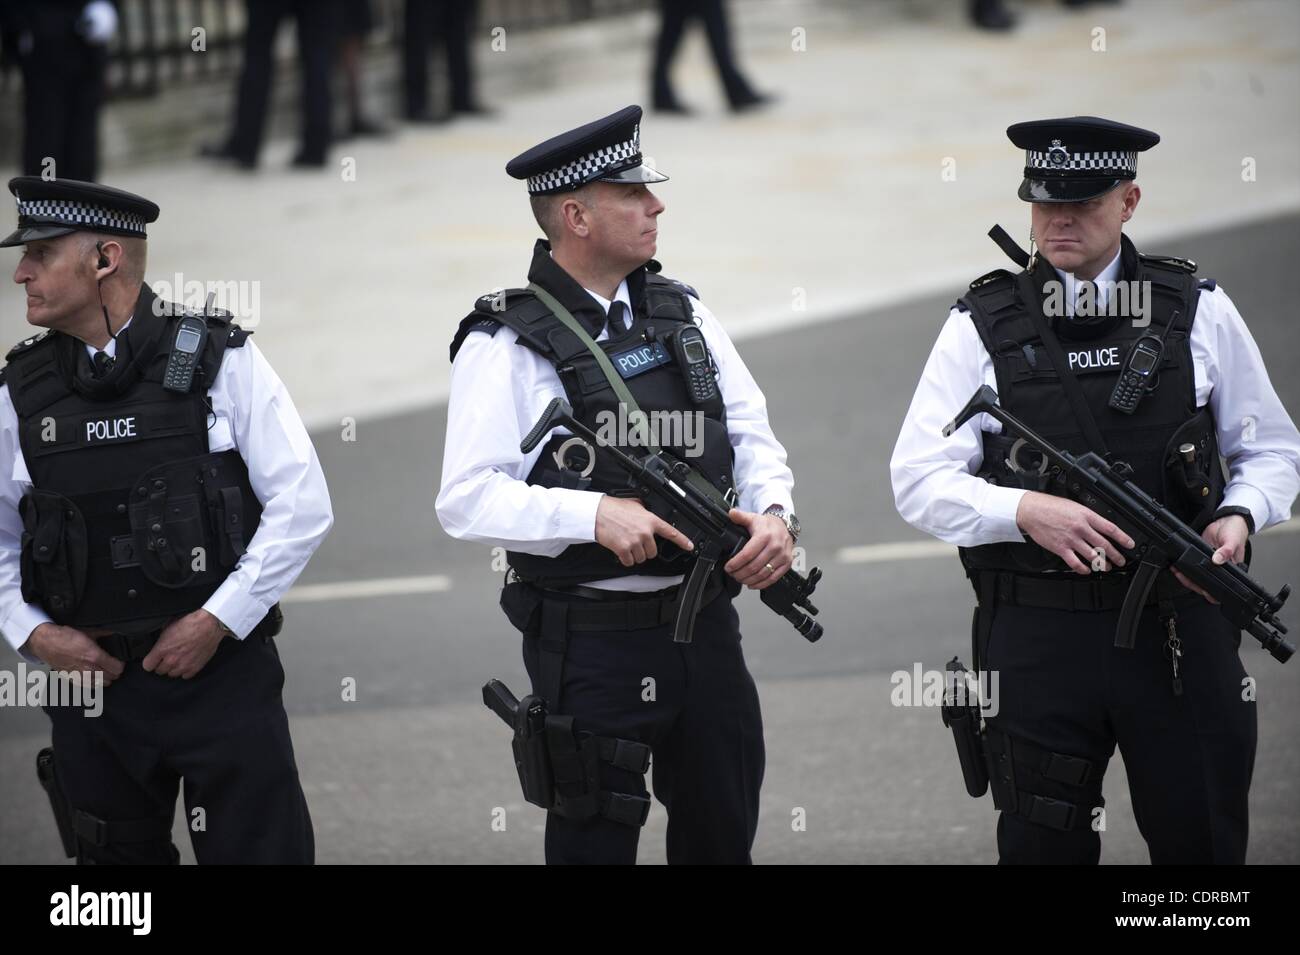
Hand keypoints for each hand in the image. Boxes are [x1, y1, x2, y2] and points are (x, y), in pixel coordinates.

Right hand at [26, 623, 124, 685]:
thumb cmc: (65, 637)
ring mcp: (80, 677)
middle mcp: (88, 669)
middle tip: (112, 664)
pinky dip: (94, 682)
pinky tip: (94, 675)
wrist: (46, 643)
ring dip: (105, 678)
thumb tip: (116, 634)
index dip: (121, 664)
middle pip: (112, 678)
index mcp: (94, 656)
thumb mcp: (89, 632)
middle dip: (115, 671)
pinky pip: (90, 687)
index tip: (119, 660)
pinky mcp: (73, 680)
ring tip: (104, 669)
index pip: (117, 668)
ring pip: (102, 684)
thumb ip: (105, 634)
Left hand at [142, 609, 227, 678]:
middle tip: (167, 657)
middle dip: (161, 664)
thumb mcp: (169, 626)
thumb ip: (161, 638)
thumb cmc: (190, 623)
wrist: (209, 625)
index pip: (147, 666)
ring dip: (173, 668)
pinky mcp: (195, 668)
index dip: (150, 662)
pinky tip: (187, 663)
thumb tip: (159, 642)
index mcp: (162, 649)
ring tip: (178, 660)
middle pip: (159, 671)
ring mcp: (183, 665)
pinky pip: (185, 676)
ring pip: (172, 675)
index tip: (153, 659)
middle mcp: (171, 660)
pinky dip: (185, 671)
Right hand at [595, 495, 694, 566]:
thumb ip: (646, 511)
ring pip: (642, 558)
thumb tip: (651, 511)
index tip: (689, 547)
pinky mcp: (624, 549)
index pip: (671, 532)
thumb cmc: (614, 508)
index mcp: (650, 520)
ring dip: (635, 555)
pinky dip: (626, 559)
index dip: (682, 541)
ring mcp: (635, 541)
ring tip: (627, 544)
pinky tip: (621, 550)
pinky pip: (630, 562)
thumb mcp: (636, 504)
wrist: (598, 514)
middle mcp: (645, 532)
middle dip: (645, 549)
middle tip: (636, 541)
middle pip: (653, 552)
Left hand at [723, 509, 793, 589]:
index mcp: (765, 536)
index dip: (736, 563)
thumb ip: (740, 516)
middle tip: (732, 574)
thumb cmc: (766, 525)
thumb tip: (731, 513)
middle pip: (754, 566)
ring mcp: (782, 556)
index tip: (728, 567)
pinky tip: (752, 584)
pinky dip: (761, 584)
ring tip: (740, 579)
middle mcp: (775, 546)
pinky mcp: (787, 563)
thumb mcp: (753, 518)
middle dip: (740, 573)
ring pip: (763, 574)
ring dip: (749, 580)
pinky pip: (773, 578)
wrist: (784, 526)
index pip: (747, 554)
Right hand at [1015, 491, 1134, 574]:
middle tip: (1121, 560)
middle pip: (1104, 545)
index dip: (1123, 538)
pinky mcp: (1060, 548)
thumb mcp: (1074, 506)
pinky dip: (1083, 568)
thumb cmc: (1050, 506)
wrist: (1031, 510)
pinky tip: (1086, 570)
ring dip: (1102, 564)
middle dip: (1115, 555)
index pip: (1110, 528)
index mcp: (1086, 515)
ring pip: (1092, 555)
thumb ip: (1087, 516)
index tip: (1130, 544)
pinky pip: (1075, 562)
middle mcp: (1080, 528)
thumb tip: (1099, 526)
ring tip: (1106, 567)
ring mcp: (1071, 539)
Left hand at [1172, 514, 1248, 603]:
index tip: (1202, 591)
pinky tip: (1177, 564)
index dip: (1211, 592)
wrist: (1227, 519)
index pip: (1222, 586)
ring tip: (1177, 571)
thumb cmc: (1236, 531)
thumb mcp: (1233, 541)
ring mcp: (1209, 563)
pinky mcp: (1201, 555)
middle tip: (1183, 578)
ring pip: (1197, 576)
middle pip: (1206, 583)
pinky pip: (1192, 563)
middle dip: (1193, 583)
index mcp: (1231, 569)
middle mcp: (1220, 569)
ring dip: (1187, 576)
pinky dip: (1184, 566)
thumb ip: (1226, 551)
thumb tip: (1217, 560)